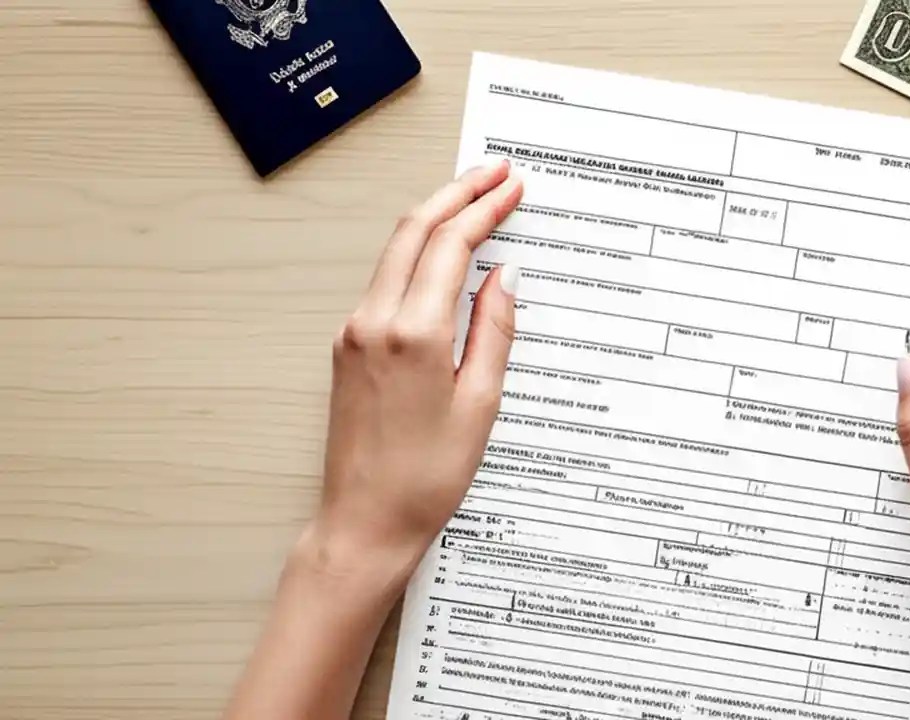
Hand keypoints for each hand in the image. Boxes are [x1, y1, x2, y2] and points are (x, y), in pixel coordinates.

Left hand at [311, 159, 522, 571]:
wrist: (363, 522)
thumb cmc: (424, 478)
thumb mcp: (480, 403)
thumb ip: (494, 330)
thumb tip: (504, 277)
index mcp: (413, 333)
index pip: (452, 245)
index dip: (485, 208)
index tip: (512, 187)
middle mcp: (374, 322)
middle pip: (415, 230)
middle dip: (456, 192)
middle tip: (494, 172)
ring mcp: (354, 333)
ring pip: (395, 251)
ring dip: (434, 218)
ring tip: (472, 201)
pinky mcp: (347, 348)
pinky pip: (384, 282)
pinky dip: (416, 255)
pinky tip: (441, 256)